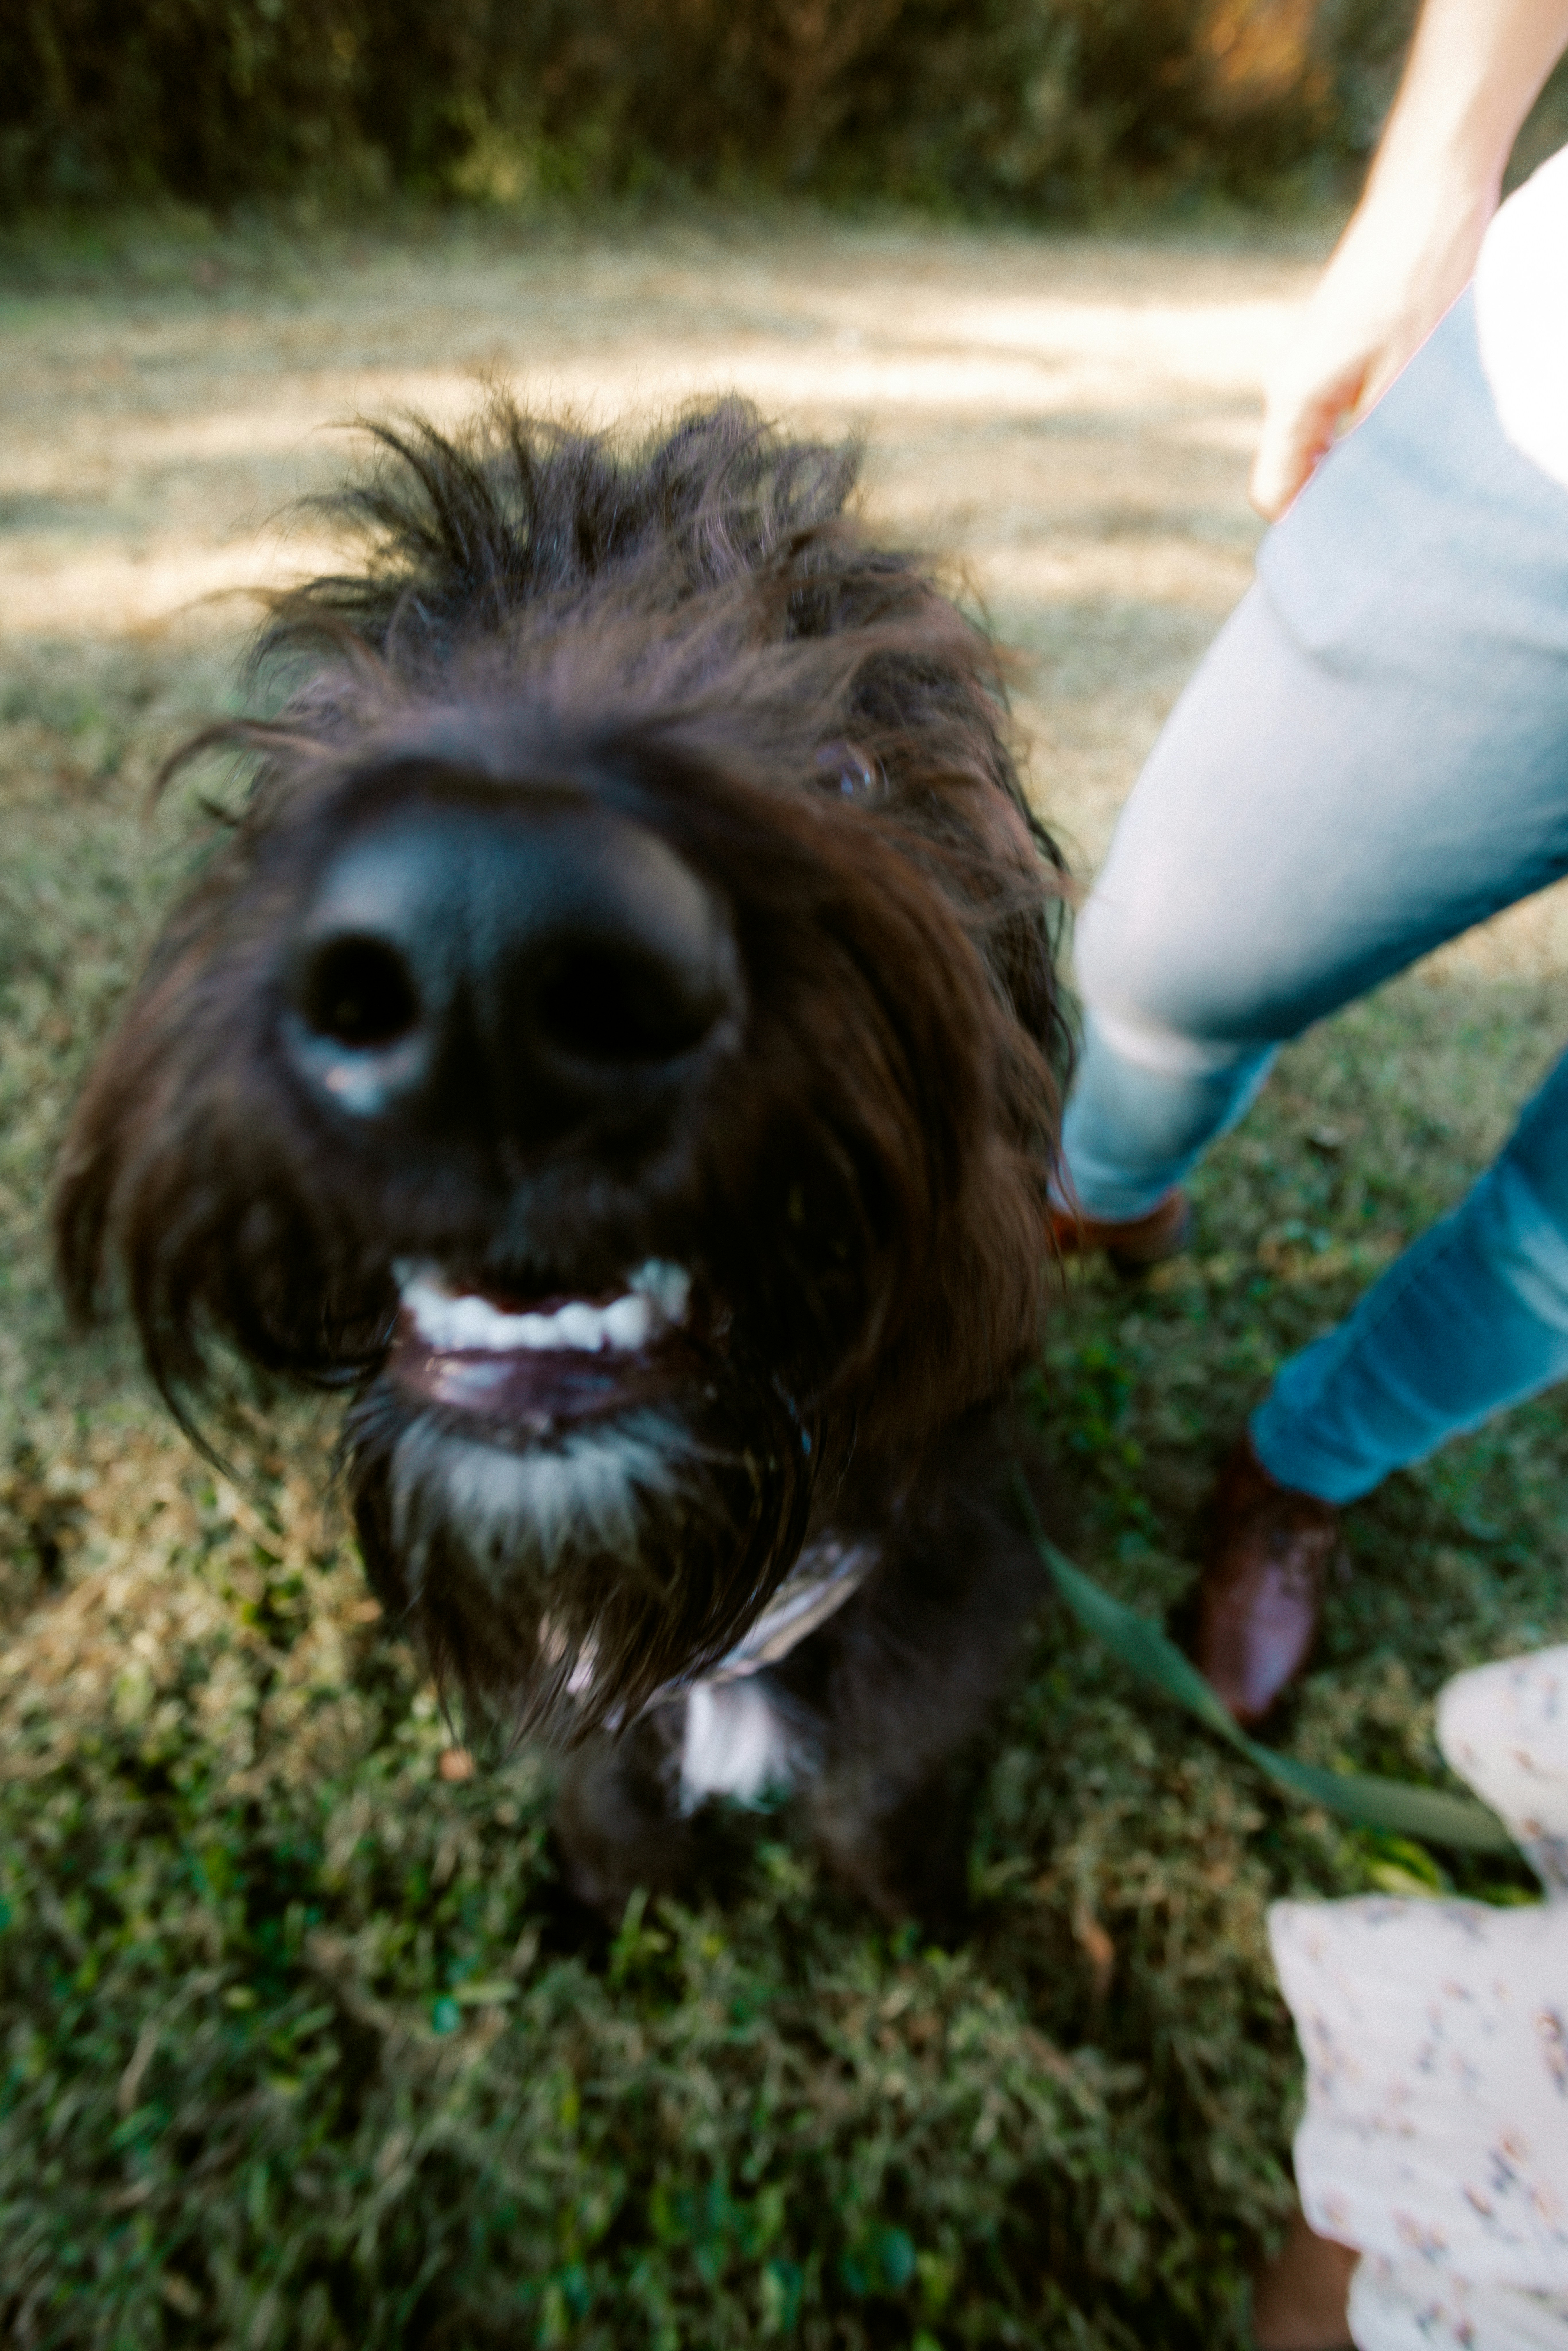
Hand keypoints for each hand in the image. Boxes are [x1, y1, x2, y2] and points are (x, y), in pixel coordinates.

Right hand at [1250, 173, 1496, 520]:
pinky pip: (1333, 410)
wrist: (1429, 192)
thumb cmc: (1420, 274)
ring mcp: (1308, 363)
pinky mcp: (1332, 347)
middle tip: (1383, 519)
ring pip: (1316, 441)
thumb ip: (1375, 445)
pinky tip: (1402, 424)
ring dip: (1352, 462)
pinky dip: (1361, 429)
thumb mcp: (1407, 374)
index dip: (1302, 529)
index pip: (1272, 493)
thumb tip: (1363, 504)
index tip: (1343, 548)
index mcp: (1295, 396)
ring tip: (1399, 469)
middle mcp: (1288, 383)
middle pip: (1292, 471)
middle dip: (1331, 499)